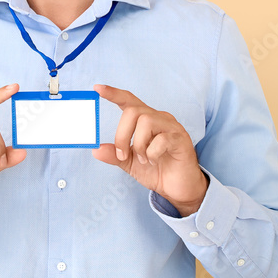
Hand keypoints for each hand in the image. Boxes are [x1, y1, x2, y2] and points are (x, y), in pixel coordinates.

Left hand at [92, 84, 207, 215]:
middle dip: (122, 135)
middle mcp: (159, 118)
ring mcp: (171, 127)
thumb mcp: (129, 163)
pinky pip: (161, 139)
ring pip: (146, 121)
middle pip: (133, 111)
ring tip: (143, 159)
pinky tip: (154, 162)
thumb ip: (114, 155)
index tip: (98, 89)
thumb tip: (96, 150)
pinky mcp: (180, 139)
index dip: (114, 93)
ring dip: (138, 145)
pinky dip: (152, 154)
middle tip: (123, 155)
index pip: (129, 100)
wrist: (177, 189)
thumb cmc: (156, 170)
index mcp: (146, 120)